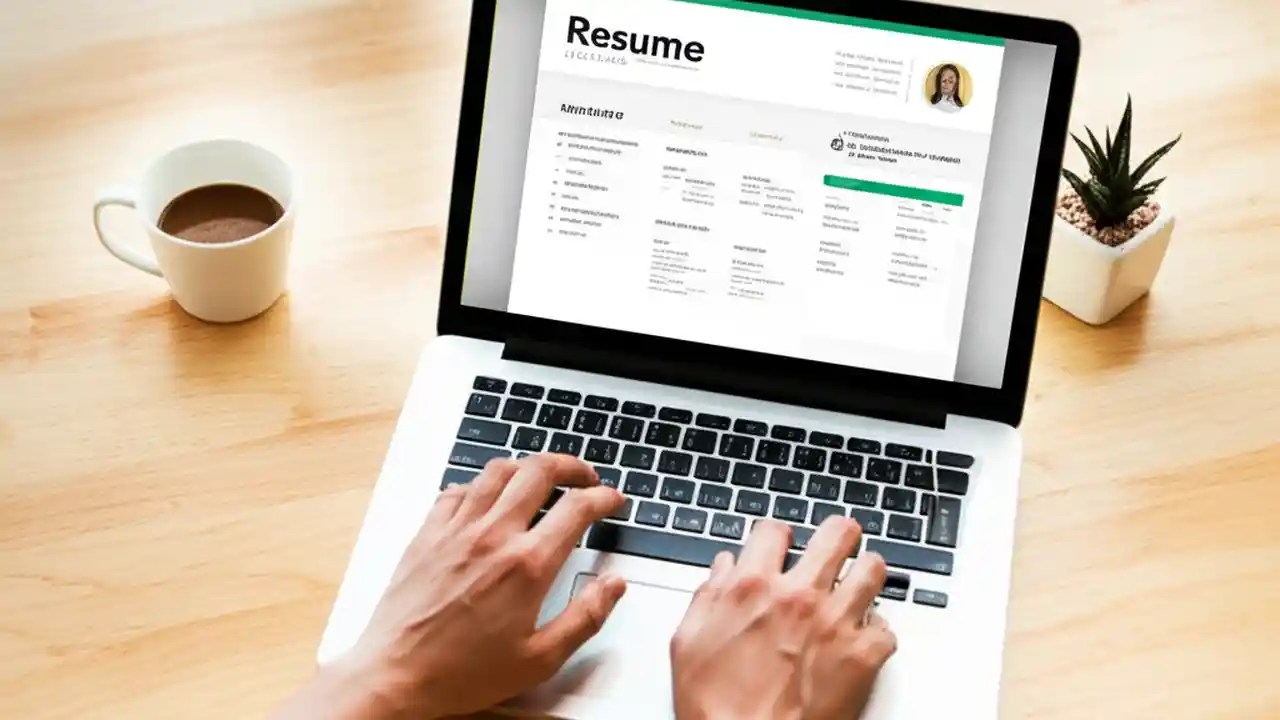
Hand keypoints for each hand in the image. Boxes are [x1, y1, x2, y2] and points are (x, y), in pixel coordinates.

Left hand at [274, 455, 627, 719]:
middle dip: (572, 466)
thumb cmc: (463, 674)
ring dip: (528, 466)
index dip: (604, 497)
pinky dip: (481, 484)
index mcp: (527, 566)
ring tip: (542, 477)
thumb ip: (585, 617)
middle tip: (585, 477)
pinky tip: (487, 498)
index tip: (613, 500)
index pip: (577, 508)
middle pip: (539, 471)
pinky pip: (458, 490)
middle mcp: (493, 536)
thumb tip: (614, 586)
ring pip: (498, 470)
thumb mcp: (540, 659)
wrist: (396, 676)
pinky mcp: (428, 533)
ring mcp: (456, 530)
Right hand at [670, 518, 895, 719]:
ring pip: (872, 570)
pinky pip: (886, 629)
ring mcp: (836, 623)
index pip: (775, 530)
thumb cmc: (716, 708)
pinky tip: (863, 638)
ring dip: (866, 573)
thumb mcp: (688, 642)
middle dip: (839, 535)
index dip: (779, 534)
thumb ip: (708, 595)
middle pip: (837, 534)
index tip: (783, 542)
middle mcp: (799, 596)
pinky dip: (877, 632)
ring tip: (861, 581)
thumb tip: (723, 568)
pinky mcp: (863, 657)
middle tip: (841, 540)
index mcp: (753, 587)